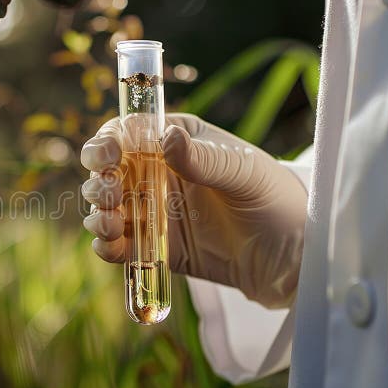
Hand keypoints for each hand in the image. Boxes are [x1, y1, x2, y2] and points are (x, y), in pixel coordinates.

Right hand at [80, 113, 306, 307]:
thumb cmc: (272, 197)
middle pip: (106, 171)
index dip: (108, 142)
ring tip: (110, 223)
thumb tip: (166, 139)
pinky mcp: (152, 246)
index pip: (127, 133)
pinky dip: (106, 246)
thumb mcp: (243, 171)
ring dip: (97, 214)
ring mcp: (151, 211)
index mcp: (175, 141)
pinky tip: (112, 246)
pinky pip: (119, 245)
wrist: (290, 254)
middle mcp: (156, 173)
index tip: (108, 157)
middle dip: (99, 181)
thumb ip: (204, 158)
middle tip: (109, 194)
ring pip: (106, 208)